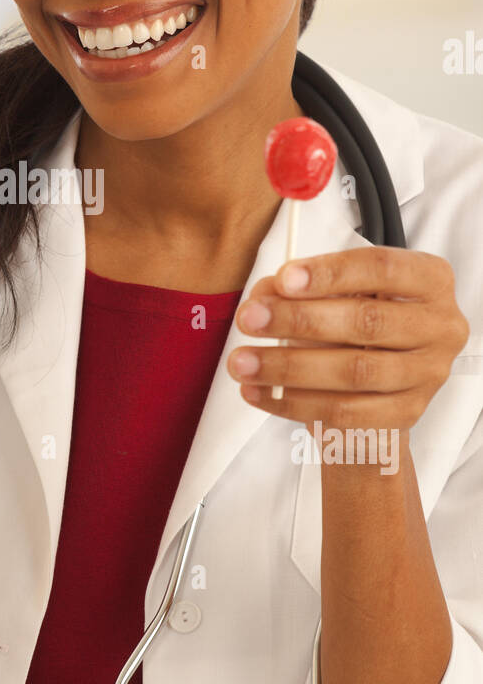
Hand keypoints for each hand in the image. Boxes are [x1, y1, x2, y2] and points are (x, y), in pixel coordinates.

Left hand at [226, 248, 469, 433]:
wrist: (378, 386)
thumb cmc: (355, 324)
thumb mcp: (336, 293)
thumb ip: (301, 287)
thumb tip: (265, 294)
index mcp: (429, 280)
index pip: (381, 268)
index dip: (330, 273)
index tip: (282, 278)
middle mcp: (440, 326)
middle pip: (367, 321)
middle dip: (300, 320)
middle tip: (249, 319)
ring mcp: (427, 374)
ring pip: (354, 372)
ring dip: (289, 367)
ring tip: (243, 361)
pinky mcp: (406, 415)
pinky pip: (345, 413)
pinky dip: (294, 403)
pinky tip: (259, 392)